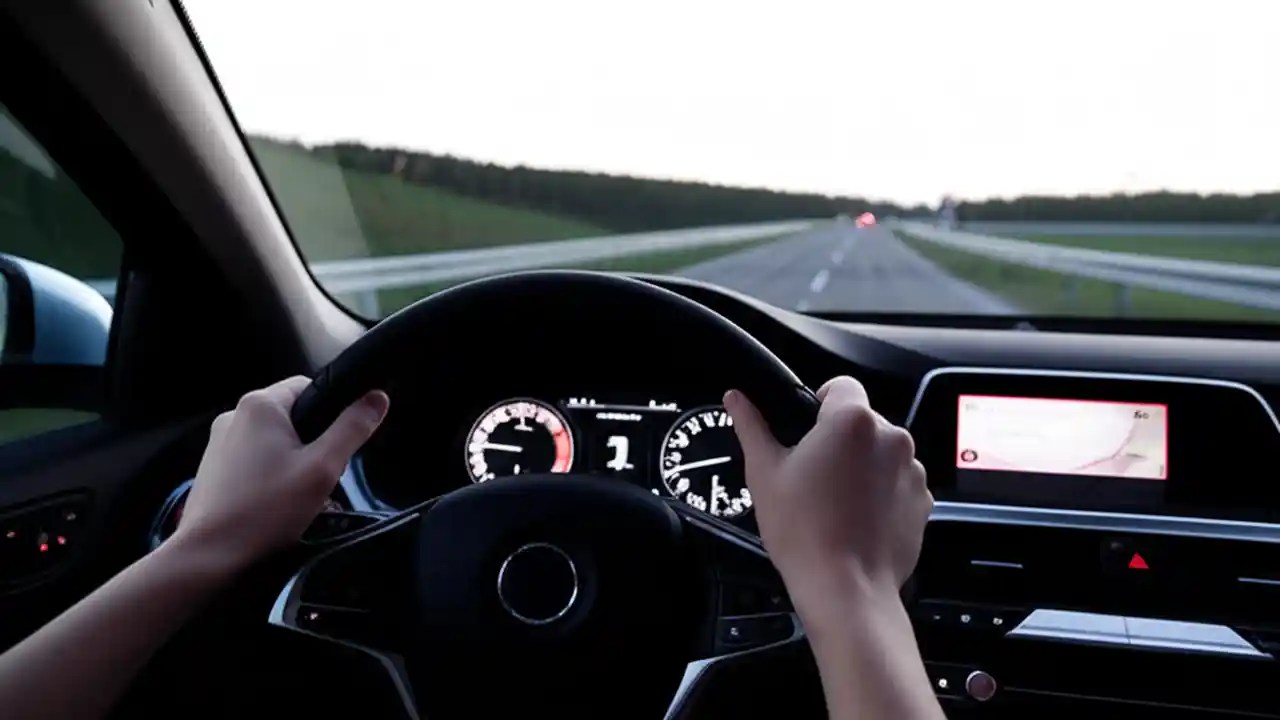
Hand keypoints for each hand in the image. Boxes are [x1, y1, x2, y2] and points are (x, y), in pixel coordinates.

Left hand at [173, 376, 388, 570]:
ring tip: (298, 495)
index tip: (341, 443)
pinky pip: (254, 459)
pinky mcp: (212, 467)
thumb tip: (377, 398)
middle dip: (313, 443)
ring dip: (292, 461)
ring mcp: (218, 442)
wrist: (210, 555)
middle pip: (292, 416)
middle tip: (321, 475)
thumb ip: (352, 429)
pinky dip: (270, 475)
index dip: (333, 411)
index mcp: (260, 404)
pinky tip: (274, 503)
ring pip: (273, 440)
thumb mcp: (323, 468)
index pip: (309, 386)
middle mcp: (234, 415)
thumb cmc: (266, 509)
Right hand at [724, 376, 930, 615]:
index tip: (806, 431)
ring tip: (835, 502)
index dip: (820, 403)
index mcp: (852, 421)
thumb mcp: (764, 473)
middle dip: (840, 440)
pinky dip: (882, 493)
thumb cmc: (803, 532)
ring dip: (863, 466)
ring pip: (881, 452)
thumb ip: (752, 426)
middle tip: (813, 475)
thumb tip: (736, 398)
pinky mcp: (923, 500)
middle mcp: (891, 437)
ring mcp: (912, 470)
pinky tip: (857, 518)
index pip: (840, 386)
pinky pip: (899, 482)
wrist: (846, 589)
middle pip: (862, 422)